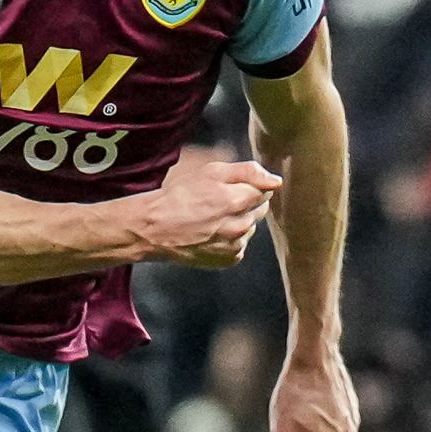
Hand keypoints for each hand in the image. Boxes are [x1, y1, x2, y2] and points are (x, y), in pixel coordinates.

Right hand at [133, 157, 278, 267]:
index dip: (249, 186)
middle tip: (218, 201)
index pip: (265, 191)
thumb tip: (276, 181)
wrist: (154, 228)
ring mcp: (235, 245)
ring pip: (250, 228)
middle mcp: (240, 226)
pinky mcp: (229, 259)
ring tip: (212, 218)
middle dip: (246, 203)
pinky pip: (240, 245)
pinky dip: (230, 239)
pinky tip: (211, 233)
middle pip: (260, 210)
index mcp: (237, 200)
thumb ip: (248, 172)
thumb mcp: (210, 172)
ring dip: (238, 221)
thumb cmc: (179, 195)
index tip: (230, 187)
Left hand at [269, 351, 358, 431]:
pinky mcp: (353, 407)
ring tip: (307, 402)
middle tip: (297, 410)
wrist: (313, 360)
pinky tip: (318, 395)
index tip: (292, 422)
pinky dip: (321, 409)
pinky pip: (329, 417)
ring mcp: (353, 422)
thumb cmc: (294, 397)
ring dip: (311, 421)